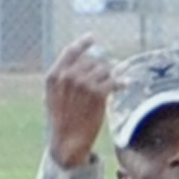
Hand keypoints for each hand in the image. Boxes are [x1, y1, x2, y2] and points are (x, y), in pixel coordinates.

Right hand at [44, 35, 115, 168]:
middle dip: (100, 67)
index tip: (91, 37)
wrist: (67, 141)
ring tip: (110, 84)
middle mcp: (68, 76)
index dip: (82, 43)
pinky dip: (121, 82)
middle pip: (91, 61)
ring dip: (110, 76)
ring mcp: (83, 84)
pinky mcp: (98, 94)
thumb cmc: (61, 120)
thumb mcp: (53, 96)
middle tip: (105, 76)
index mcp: (54, 75)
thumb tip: (82, 63)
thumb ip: (63, 78)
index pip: (70, 51)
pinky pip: (114, 81)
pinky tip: (125, 84)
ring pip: (104, 69)